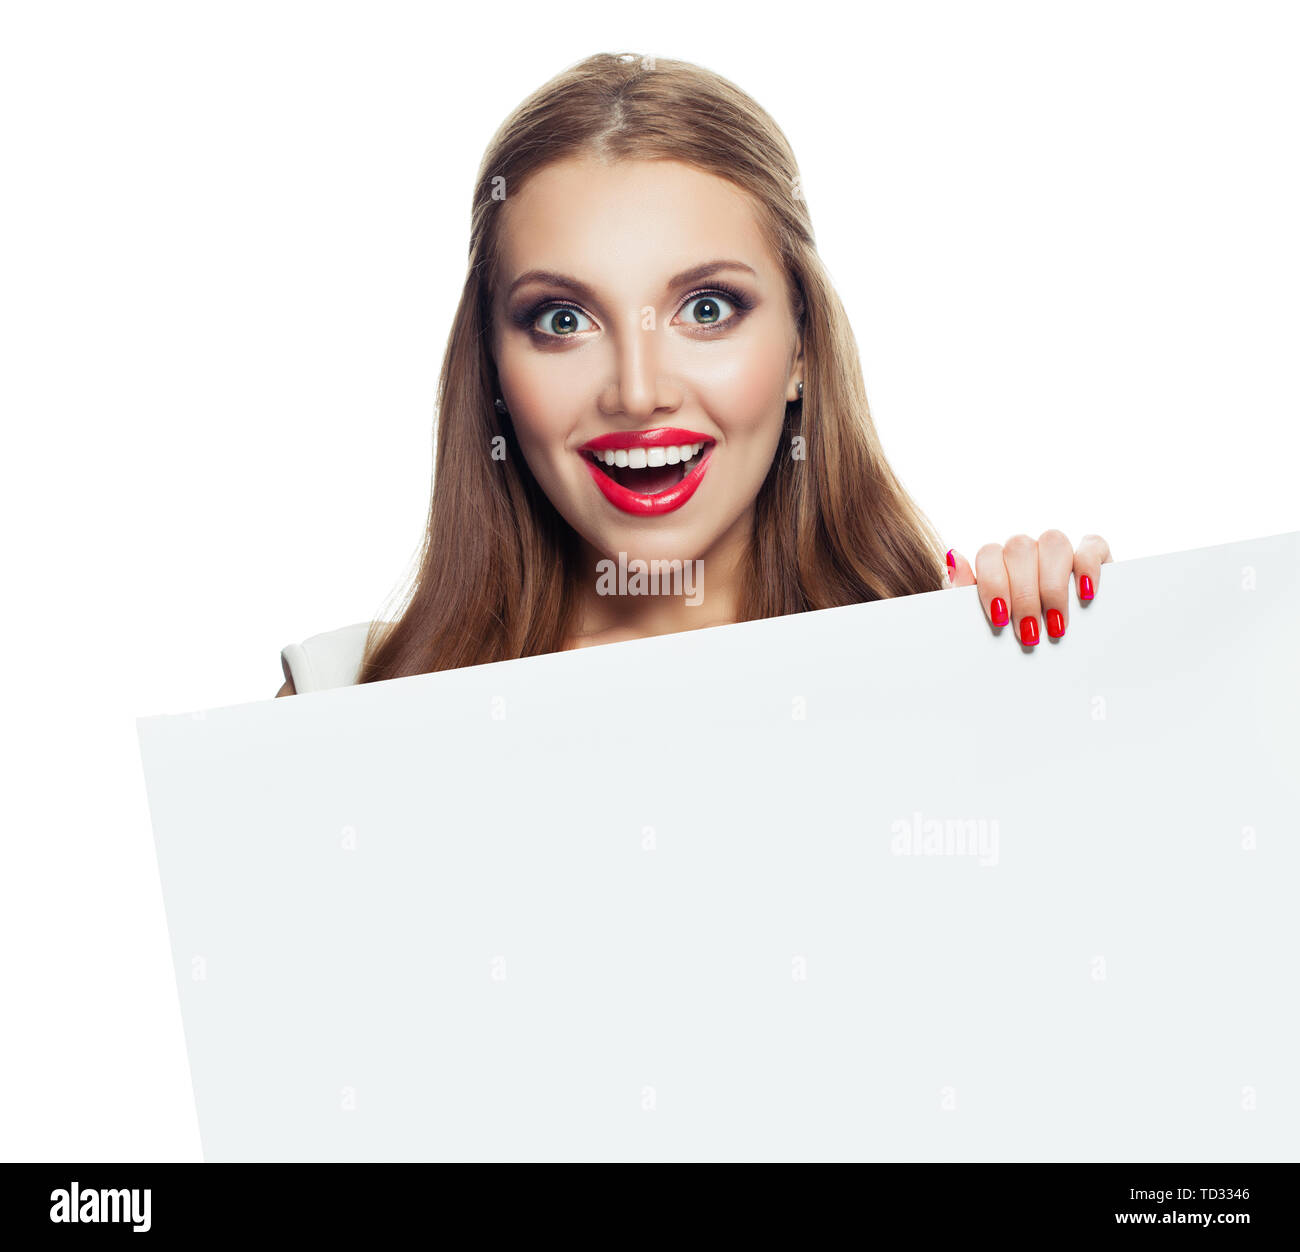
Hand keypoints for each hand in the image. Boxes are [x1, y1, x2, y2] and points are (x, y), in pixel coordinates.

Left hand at [944, 530, 1112, 644]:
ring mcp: (1058, 549)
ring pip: (1053, 542)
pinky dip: (1088, 567)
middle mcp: (1025, 550)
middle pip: (1020, 548)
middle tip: (1029, 632)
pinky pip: (1092, 545)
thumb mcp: (982, 618)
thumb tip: (953, 557)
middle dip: (1024, 594)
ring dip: (1053, 586)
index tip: (1000, 618)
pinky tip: (1084, 594)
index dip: (993, 583)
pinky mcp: (1092, 554)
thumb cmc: (1009, 631)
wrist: (1053, 651)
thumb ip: (964, 590)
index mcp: (996, 561)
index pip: (989, 553)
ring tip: (1055, 624)